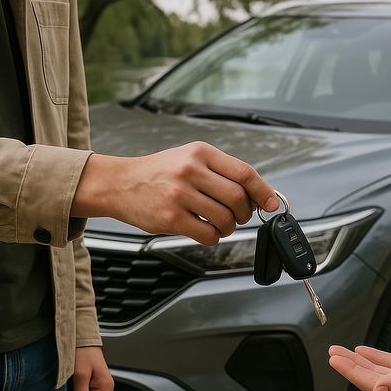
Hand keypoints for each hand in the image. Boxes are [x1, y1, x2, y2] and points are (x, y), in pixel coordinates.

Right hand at [72, 142, 278, 243]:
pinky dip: (213, 237)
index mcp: (201, 153)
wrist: (119, 183)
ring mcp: (180, 195)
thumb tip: (258, 195)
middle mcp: (191, 170)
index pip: (244, 172)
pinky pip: (207, 234)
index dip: (263, 191)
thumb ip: (222, 173)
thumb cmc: (159, 173)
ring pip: (225, 219)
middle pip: (238, 198)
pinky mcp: (170, 218)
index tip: (271, 204)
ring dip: (229, 227)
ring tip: (220, 224)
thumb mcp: (190, 159)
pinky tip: (206, 231)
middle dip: (245, 213)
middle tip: (238, 216)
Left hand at [328, 331, 390, 390]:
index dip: (351, 372)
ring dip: (361, 361)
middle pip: (373, 379)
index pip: (373, 384)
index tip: (334, 359)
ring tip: (342, 351)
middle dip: (351, 366)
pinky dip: (378, 357)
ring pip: (381, 372)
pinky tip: (365, 350)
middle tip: (331, 352)